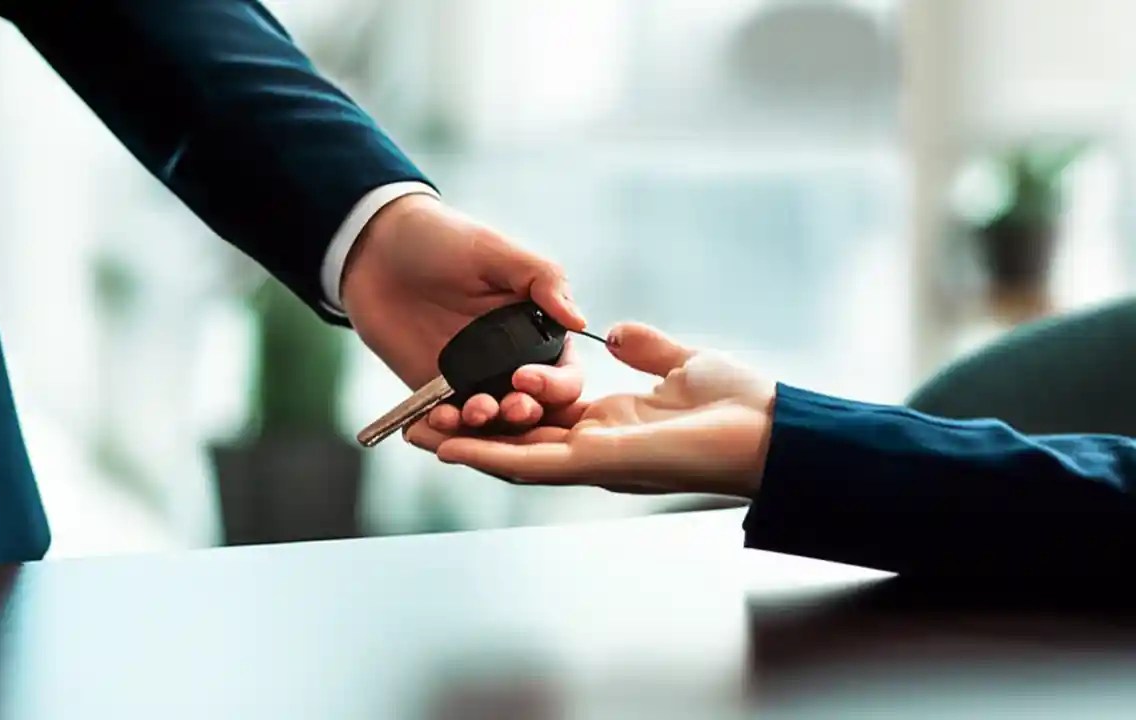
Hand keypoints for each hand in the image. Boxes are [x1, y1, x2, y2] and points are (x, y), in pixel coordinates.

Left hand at [342, 194, 586, 431]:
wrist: (374, 249)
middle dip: (526, 413)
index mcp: (536, 328)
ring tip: (474, 413)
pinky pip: (450, 420)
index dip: (556, 384)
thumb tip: (580, 320)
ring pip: (494, 421)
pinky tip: (440, 420)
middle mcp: (511, 359)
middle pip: (534, 406)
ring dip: (489, 426)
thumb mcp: (495, 250)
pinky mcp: (437, 391)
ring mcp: (474, 378)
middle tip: (510, 408)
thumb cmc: (440, 238)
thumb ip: (541, 279)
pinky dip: (449, 428)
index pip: (564, 371)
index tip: (529, 379)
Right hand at [408, 322, 776, 497]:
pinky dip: (488, 456)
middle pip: (511, 443)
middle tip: (417, 418)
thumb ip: (646, 350)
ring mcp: (591, 459)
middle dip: (463, 433)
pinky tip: (451, 446)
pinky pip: (531, 464)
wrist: (770, 428)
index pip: (537, 420)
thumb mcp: (679, 361)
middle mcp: (592, 448)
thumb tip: (617, 333)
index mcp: (607, 425)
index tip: (464, 389)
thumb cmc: (737, 403)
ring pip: (509, 457)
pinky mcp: (597, 463)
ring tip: (415, 432)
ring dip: (462, 447)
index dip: (498, 408)